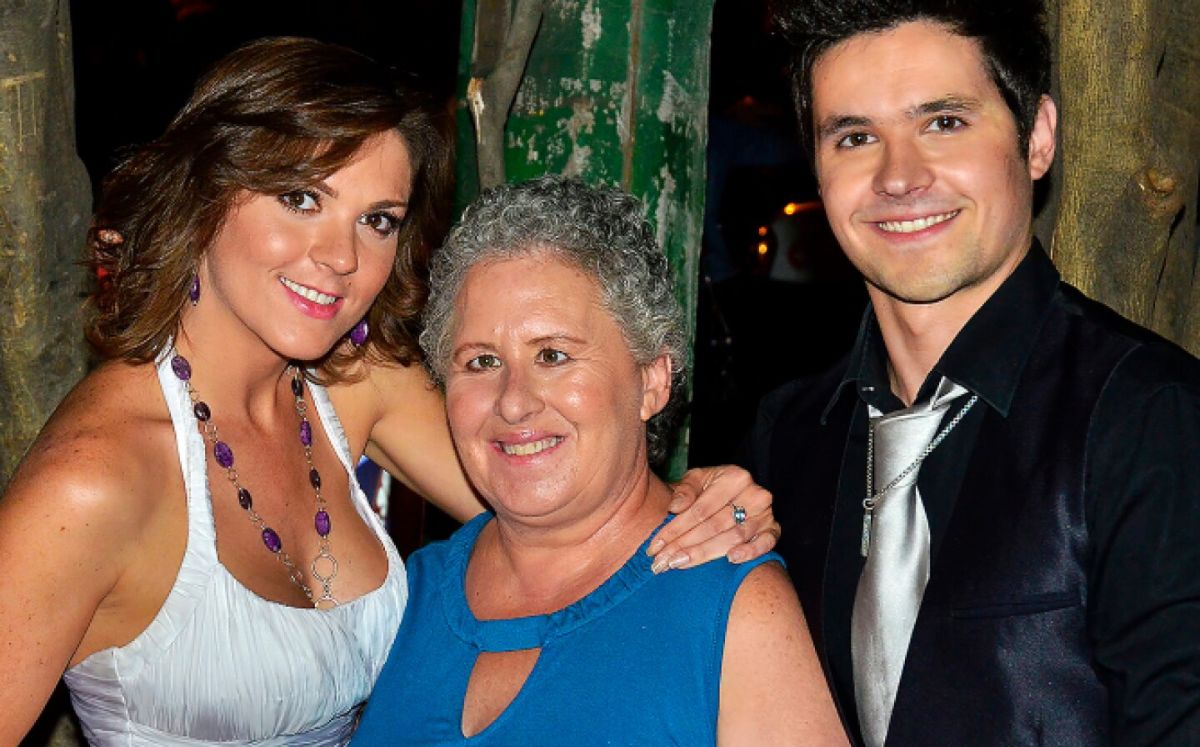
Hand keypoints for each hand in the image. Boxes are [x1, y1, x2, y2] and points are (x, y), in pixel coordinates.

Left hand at [647, 465, 778, 572]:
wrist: (734, 492)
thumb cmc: (711, 487)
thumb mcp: (696, 479)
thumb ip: (685, 490)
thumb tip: (675, 508)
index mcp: (734, 477)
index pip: (700, 509)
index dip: (675, 529)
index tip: (655, 546)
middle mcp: (754, 494)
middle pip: (713, 526)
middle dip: (684, 546)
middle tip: (662, 562)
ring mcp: (766, 513)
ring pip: (733, 538)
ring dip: (704, 554)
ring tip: (680, 564)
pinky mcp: (773, 529)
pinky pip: (766, 544)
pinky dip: (750, 552)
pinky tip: (730, 559)